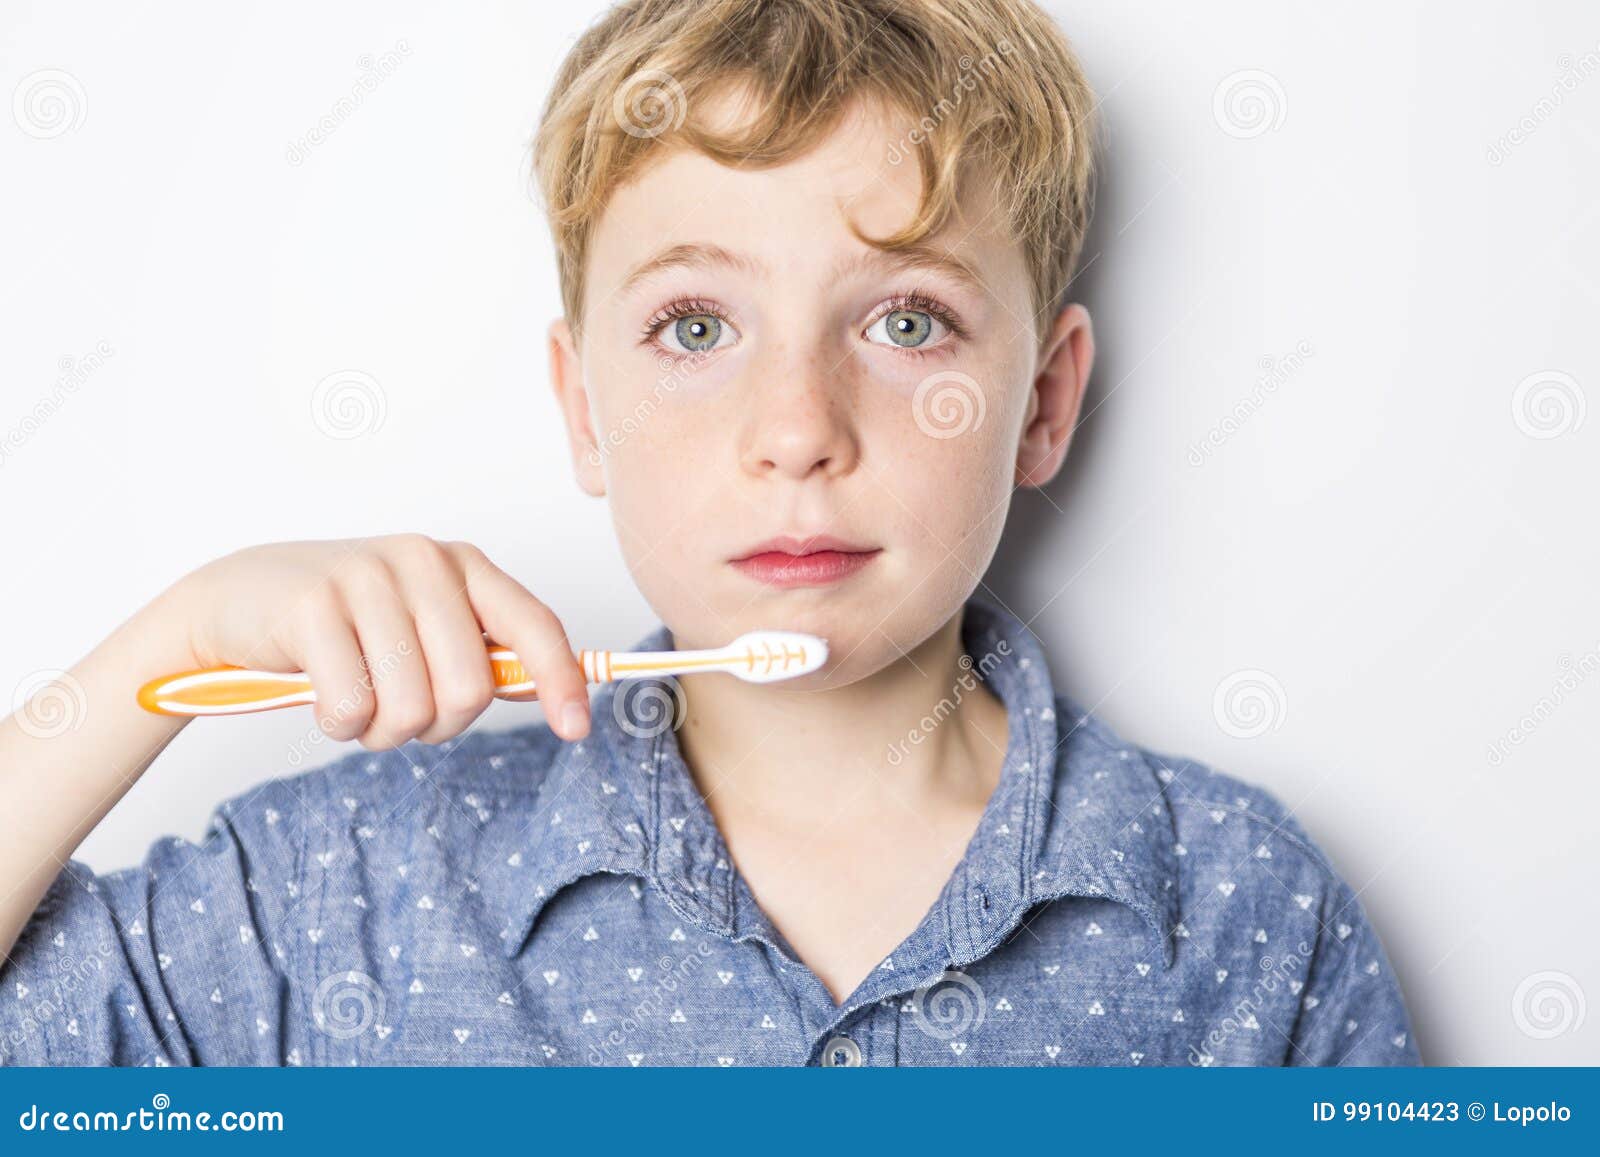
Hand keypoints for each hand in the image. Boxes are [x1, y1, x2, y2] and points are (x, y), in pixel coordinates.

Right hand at [169, 534, 589, 746]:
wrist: (235, 601)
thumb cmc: (343, 625)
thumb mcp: (421, 624)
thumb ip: (479, 652)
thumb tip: (550, 692)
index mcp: (462, 566)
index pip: (534, 625)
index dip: (561, 680)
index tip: (576, 729)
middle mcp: (423, 562)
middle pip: (470, 690)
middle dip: (436, 726)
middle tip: (399, 715)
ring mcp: (367, 578)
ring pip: (411, 707)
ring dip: (382, 730)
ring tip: (357, 701)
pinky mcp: (312, 606)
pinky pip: (352, 708)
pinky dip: (338, 724)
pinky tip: (320, 694)